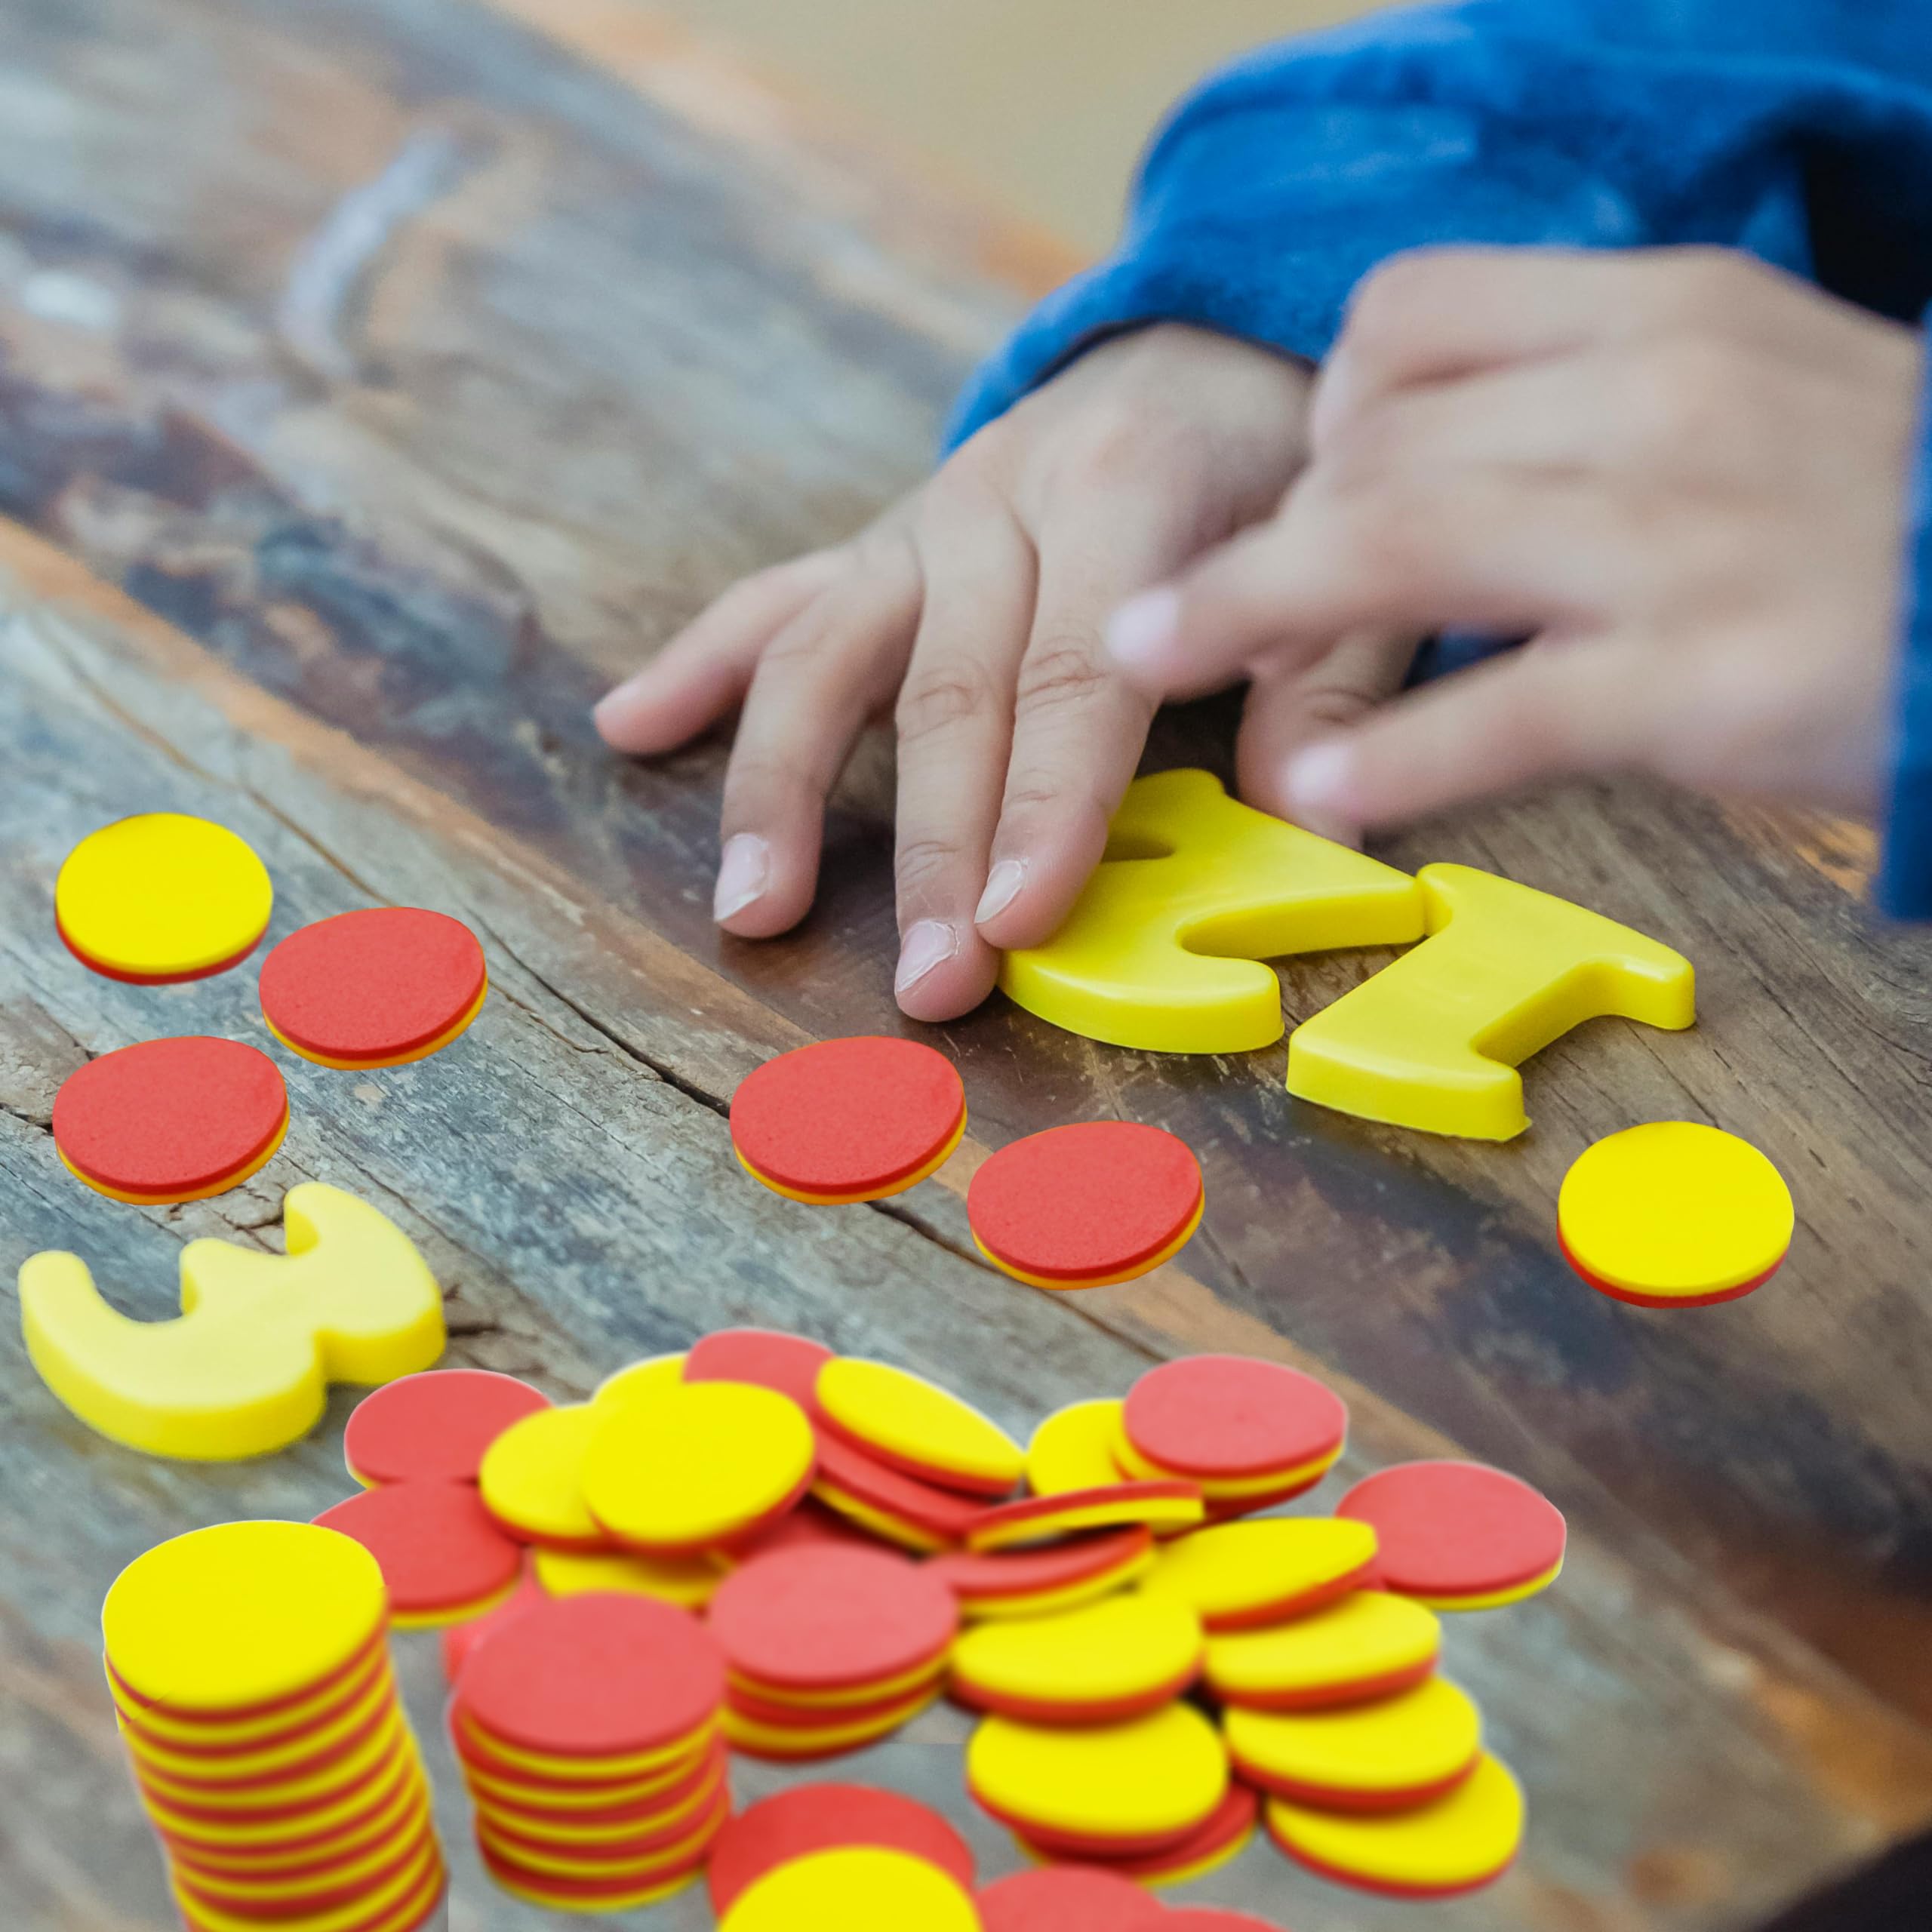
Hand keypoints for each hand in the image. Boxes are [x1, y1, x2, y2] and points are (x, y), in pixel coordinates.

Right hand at [596, 325, 1337, 1019]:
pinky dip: (701, 662)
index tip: (1017, 921)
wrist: (1211, 337)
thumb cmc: (1287, 470)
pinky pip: (777, 601)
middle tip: (925, 986)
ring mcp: (920, 520)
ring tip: (750, 906)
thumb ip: (1326, 680)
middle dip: (933, 848)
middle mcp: (997, 499)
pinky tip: (629, 726)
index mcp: (1124, 491)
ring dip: (780, 784)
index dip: (1046, 802)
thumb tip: (1292, 818)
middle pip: (948, 690)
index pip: (1076, 672)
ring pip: (827, 652)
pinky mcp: (880, 544)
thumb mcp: (1349, 556)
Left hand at [1105, 249, 1924, 836]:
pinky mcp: (1710, 681)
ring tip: (1144, 663)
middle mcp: (1659, 398)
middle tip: (1192, 618)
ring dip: (1248, 609)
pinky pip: (1509, 709)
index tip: (1299, 491)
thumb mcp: (1753, 396)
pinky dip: (1396, 756)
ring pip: (1401, 540)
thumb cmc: (1885, 514)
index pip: (1407, 314)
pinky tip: (1317, 793)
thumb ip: (1588, 410)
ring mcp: (1683, 538)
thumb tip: (1422, 466)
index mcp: (1662, 311)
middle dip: (1265, 534)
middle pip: (1375, 439)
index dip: (1320, 409)